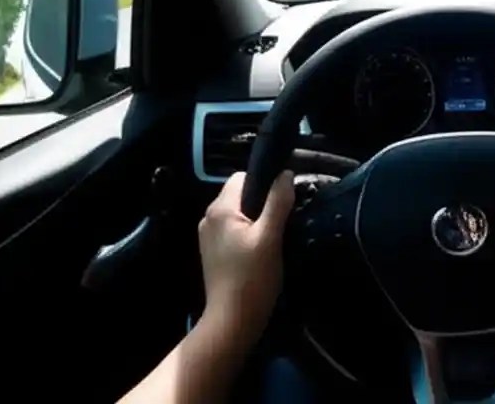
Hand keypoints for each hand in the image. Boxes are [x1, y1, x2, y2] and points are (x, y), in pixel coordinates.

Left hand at [197, 171, 293, 343]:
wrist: (232, 321)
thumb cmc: (252, 278)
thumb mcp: (270, 238)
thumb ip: (278, 203)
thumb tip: (285, 174)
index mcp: (220, 209)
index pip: (243, 177)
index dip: (266, 184)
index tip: (283, 203)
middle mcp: (209, 218)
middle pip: (241, 194)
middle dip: (263, 203)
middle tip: (282, 224)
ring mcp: (209, 236)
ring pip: (239, 213)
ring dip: (258, 220)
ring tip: (274, 239)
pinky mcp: (214, 251)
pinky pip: (235, 229)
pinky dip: (249, 234)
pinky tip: (261, 252)